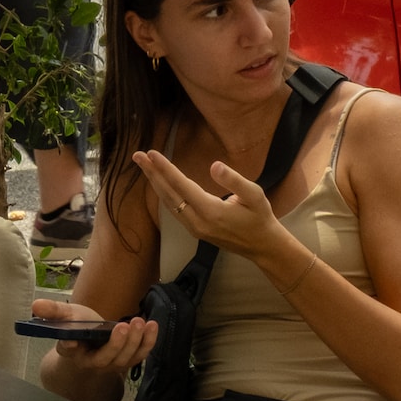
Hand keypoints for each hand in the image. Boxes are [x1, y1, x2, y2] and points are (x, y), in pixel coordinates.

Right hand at [31, 298, 157, 374]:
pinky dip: (148, 342)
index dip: (70, 346)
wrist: (92, 340)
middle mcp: (93, 363)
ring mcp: (112, 364)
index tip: (69, 340)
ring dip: (135, 342)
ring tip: (140, 322)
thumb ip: (53, 311)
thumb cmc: (77, 327)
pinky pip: (139, 355)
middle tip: (123, 326)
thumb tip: (35, 306)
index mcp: (73, 352)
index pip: (69, 351)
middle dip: (116, 344)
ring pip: (125, 359)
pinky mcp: (128, 360)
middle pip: (105, 359)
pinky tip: (152, 325)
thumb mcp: (65, 316)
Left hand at [132, 149, 297, 269]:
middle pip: (169, 194)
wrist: (263, 246)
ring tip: (144, 165)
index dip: (165, 169)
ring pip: (169, 203)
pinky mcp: (195, 231)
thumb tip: (214, 165)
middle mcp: (198, 222)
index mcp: (211, 211)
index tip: (152, 153)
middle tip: (137, 155)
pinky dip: (163, 194)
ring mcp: (194, 228)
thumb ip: (234, 180)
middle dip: (152, 174)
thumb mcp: (254, 195)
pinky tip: (159, 183)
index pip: (182, 186)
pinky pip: (174, 210)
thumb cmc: (260, 217)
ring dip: (155, 183)